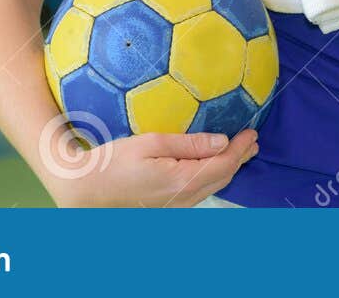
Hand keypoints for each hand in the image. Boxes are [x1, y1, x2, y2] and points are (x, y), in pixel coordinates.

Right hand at [43, 128, 258, 207]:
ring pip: (212, 186)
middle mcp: (183, 199)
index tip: (252, 131)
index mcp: (180, 181)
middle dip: (240, 158)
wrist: (85, 190)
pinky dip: (214, 175)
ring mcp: (176, 206)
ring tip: (241, 150)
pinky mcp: (168, 206)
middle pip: (222, 178)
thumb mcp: (152, 143)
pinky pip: (200, 191)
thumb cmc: (114, 161)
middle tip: (253, 139)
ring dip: (229, 167)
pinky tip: (214, 164)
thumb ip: (189, 143)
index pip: (222, 165)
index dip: (240, 148)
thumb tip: (222, 142)